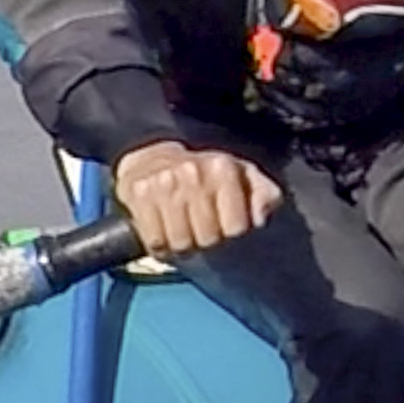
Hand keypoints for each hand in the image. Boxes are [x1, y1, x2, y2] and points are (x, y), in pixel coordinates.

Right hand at [114, 141, 283, 256]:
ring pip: (181, 243)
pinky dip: (160, 245)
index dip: (231, 234)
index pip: (236, 228)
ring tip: (184, 230)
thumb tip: (260, 218)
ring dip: (183, 245)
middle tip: (202, 228)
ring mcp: (164, 182)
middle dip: (207, 240)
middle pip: (208, 238)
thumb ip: (264, 195)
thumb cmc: (205, 175)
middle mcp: (193, 172)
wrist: (153, 157)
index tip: (226, 226)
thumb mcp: (243, 178)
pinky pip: (155, 241)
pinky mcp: (139, 194)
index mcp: (222, 167)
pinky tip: (165, 230)